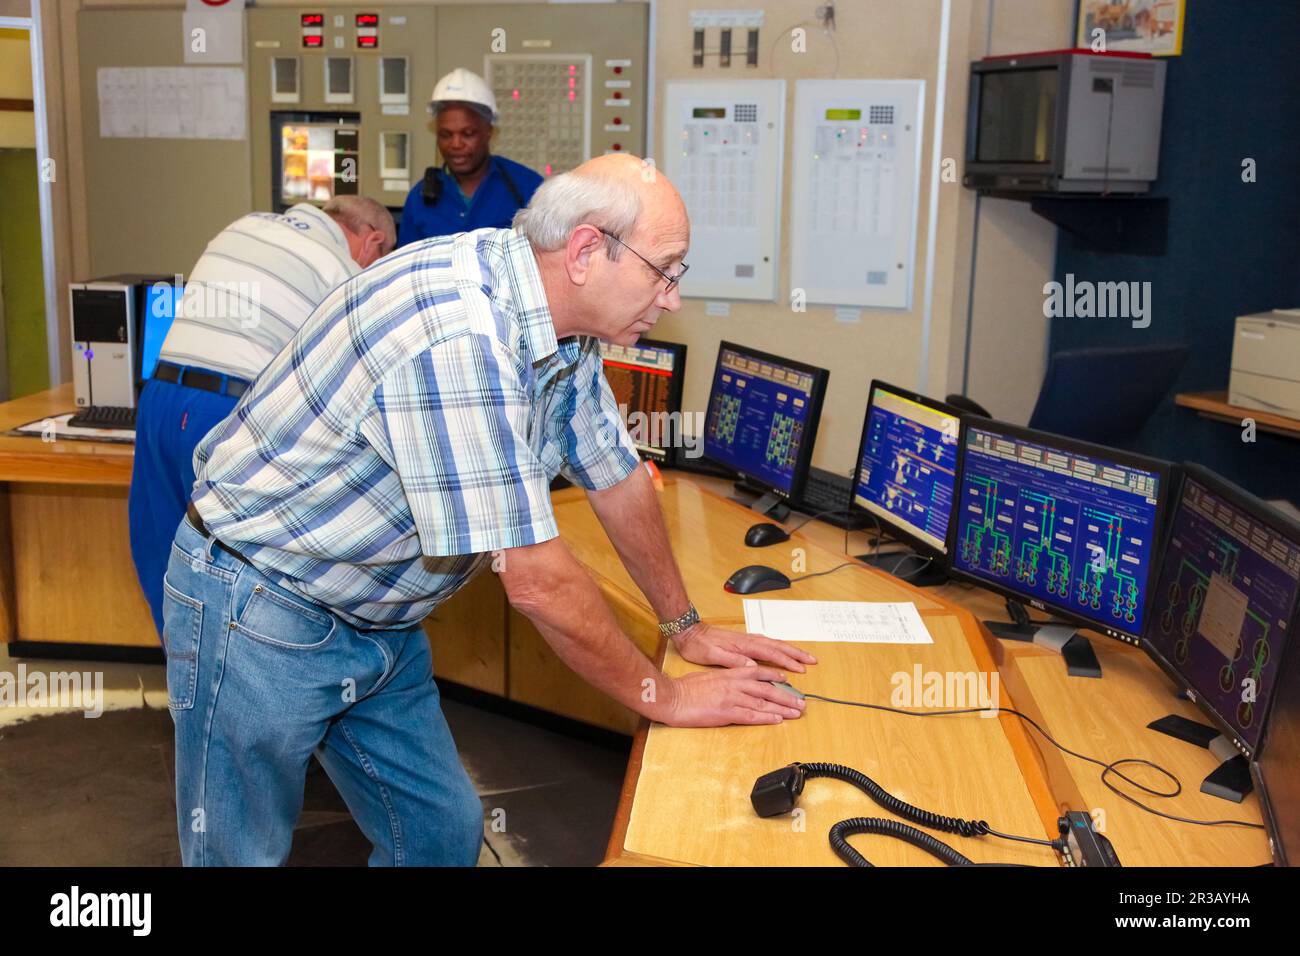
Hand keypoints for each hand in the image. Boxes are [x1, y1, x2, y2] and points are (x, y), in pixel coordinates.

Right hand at [657, 666, 805, 726]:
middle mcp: (734, 683)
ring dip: (783, 708)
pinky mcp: (726, 713)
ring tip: (796, 712)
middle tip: (801, 702)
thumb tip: (736, 680)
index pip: (758, 672)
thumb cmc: (686, 687)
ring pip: (764, 702)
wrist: (672, 697)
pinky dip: (766, 717)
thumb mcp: (709, 676)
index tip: (788, 681)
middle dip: (787, 696)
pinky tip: (777, 719)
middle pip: (767, 689)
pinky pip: (751, 715)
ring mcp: (732, 698)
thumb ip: (726, 677)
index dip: (775, 676)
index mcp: (730, 673)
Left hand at [674, 621, 816, 672]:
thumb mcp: (712, 656)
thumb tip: (752, 667)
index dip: (787, 662)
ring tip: (803, 657)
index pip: (771, 654)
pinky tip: (782, 653)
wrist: (689, 631)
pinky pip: (767, 644)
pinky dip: (778, 648)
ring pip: (774, 644)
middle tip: (812, 661)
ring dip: (790, 650)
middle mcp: (748, 641)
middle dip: (796, 654)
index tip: (800, 669)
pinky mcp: (744, 641)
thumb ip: (733, 661)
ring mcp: (747, 640)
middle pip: (778, 646)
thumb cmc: (699, 646)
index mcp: (744, 646)